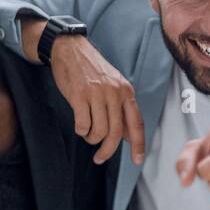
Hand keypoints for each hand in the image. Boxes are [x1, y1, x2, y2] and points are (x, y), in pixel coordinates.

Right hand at [50, 34, 144, 164]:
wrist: (71, 50)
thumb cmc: (92, 71)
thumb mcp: (114, 86)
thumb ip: (121, 110)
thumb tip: (127, 136)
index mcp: (127, 92)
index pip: (136, 123)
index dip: (138, 144)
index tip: (137, 160)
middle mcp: (115, 93)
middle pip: (115, 133)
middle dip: (107, 150)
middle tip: (100, 158)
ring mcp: (97, 94)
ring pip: (99, 131)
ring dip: (91, 138)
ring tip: (87, 134)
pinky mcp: (79, 95)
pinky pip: (82, 124)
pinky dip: (80, 130)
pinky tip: (80, 126)